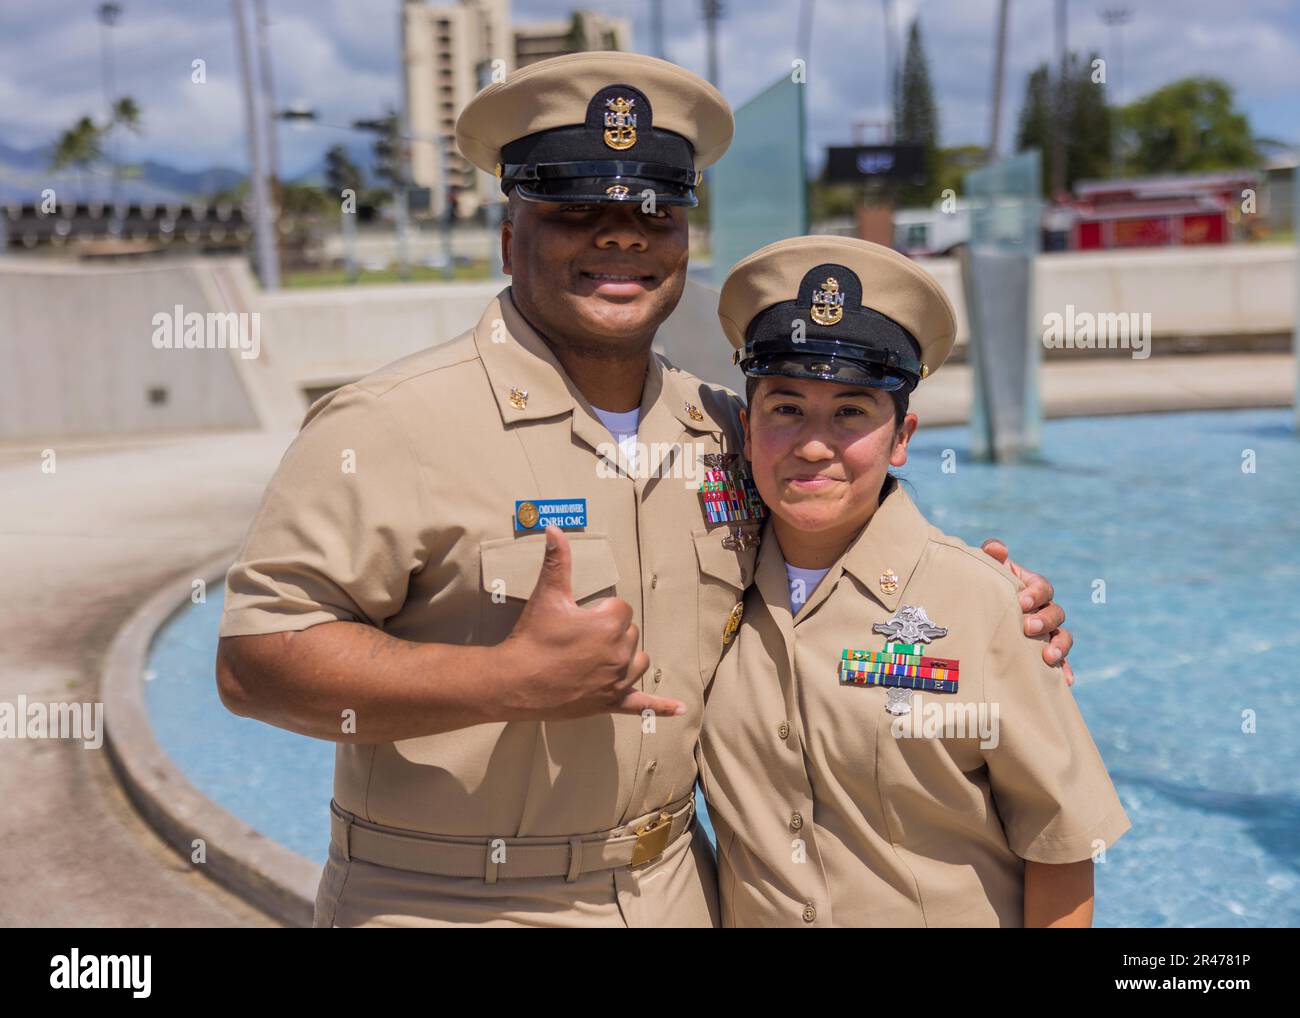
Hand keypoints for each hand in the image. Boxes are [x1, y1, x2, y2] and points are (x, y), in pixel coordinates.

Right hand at [499, 526, 686, 717]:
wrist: (514, 682)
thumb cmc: (533, 637)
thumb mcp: (547, 594)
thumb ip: (557, 560)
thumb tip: (554, 528)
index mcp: (610, 624)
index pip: (621, 609)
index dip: (600, 611)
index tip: (579, 618)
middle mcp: (620, 653)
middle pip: (630, 634)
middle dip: (610, 633)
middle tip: (579, 639)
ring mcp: (617, 681)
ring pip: (638, 661)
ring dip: (626, 657)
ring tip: (601, 656)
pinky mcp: (610, 702)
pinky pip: (643, 705)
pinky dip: (662, 706)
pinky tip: (679, 709)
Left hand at [981, 538, 1074, 685]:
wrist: (976, 616)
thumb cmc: (982, 590)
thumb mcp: (984, 573)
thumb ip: (989, 557)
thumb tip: (998, 548)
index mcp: (1031, 589)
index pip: (1042, 587)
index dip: (1035, 593)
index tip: (1021, 601)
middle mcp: (1043, 610)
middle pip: (1056, 613)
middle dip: (1045, 620)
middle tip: (1029, 627)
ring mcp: (1047, 633)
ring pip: (1062, 637)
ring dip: (1059, 646)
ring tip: (1048, 657)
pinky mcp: (1045, 655)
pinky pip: (1061, 664)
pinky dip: (1065, 671)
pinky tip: (1065, 682)